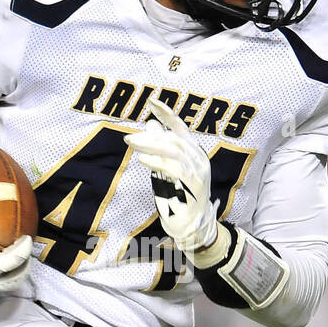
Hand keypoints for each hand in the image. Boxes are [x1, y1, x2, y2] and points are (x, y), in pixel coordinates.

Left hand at [124, 100, 219, 255]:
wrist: (193, 225)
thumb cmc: (179, 197)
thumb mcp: (167, 169)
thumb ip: (161, 149)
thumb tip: (149, 124)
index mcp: (193, 152)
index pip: (180, 127)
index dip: (166, 113)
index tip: (151, 101)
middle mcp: (198, 158)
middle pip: (174, 139)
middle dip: (150, 136)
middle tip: (128, 138)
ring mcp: (198, 171)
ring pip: (175, 151)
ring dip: (151, 146)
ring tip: (132, 145)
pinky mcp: (194, 185)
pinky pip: (175, 169)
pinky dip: (158, 162)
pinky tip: (143, 160)